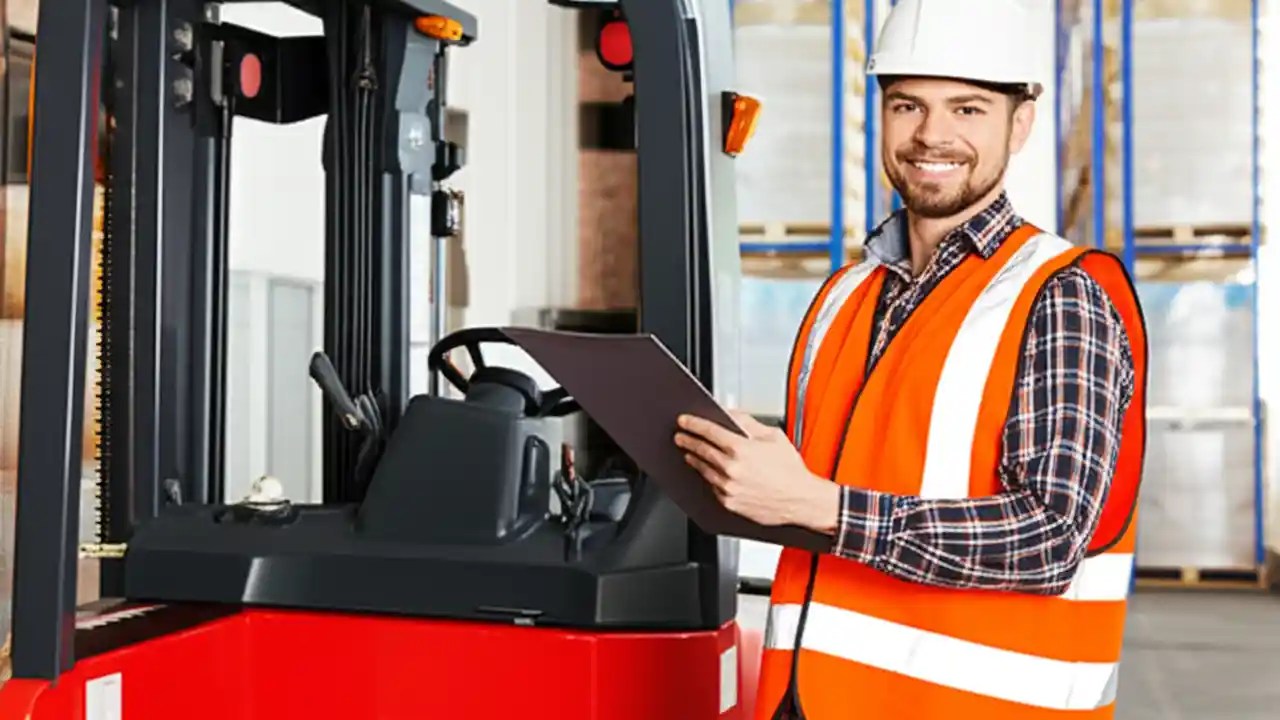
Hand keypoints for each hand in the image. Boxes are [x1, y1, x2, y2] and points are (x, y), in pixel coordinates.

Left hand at [674, 410, 839, 532]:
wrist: (801, 500)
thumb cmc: (791, 470)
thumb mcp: (773, 437)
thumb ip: (748, 422)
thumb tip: (730, 414)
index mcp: (741, 449)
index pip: (708, 431)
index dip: (693, 423)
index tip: (684, 420)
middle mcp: (732, 468)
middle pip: (701, 449)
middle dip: (688, 440)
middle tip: (681, 436)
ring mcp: (728, 487)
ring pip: (703, 469)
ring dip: (694, 458)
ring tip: (690, 452)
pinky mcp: (729, 502)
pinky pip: (712, 486)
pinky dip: (708, 477)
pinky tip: (708, 471)